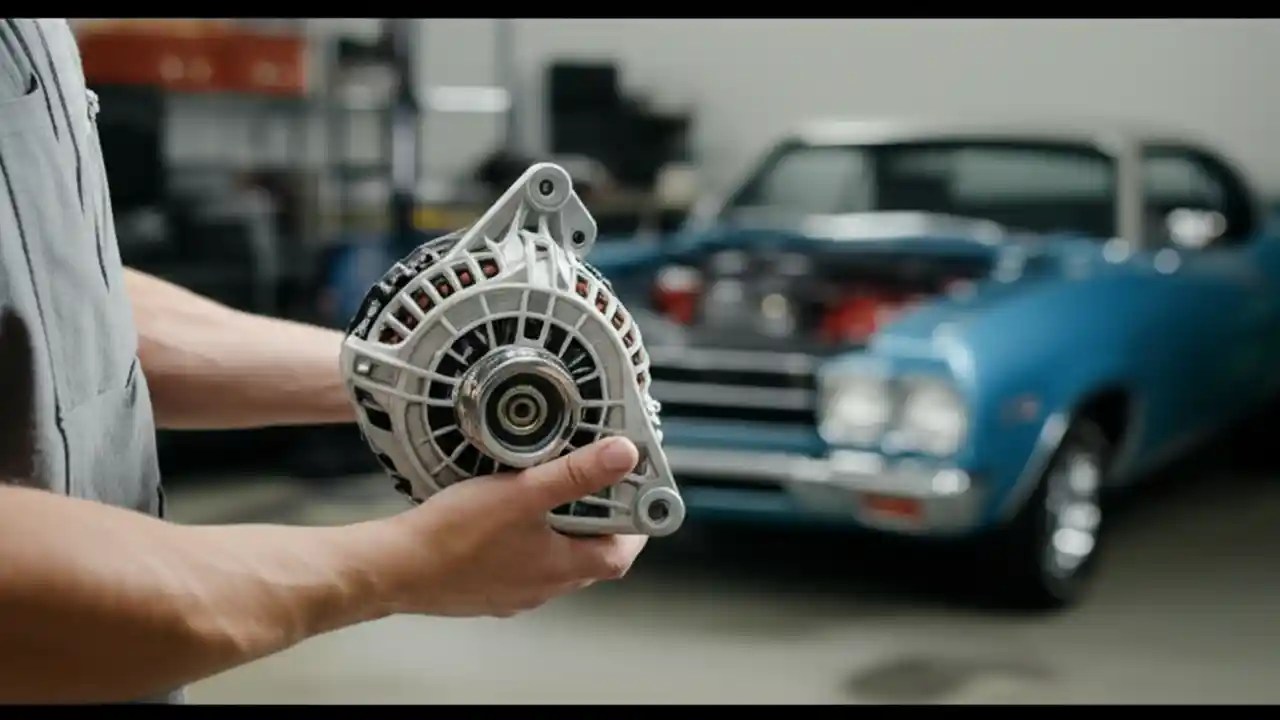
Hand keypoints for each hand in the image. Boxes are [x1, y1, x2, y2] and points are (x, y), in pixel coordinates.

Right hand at [366, 436, 647, 617]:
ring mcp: (512, 592)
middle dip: (599, 523)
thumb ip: (575, 473)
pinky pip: (520, 565)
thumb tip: (624, 455)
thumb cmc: (453, 536)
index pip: (619, 556)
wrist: (394, 569)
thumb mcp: (522, 493)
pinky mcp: (486, 590)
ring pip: (554, 561)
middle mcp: (541, 587)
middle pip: (589, 558)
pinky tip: (508, 518)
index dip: (635, 529)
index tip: (640, 502)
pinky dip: (528, 541)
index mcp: (559, 567)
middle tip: (598, 488)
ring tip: (553, 494)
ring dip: (562, 532)